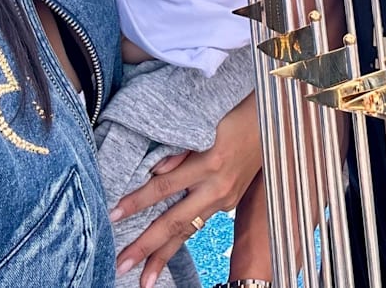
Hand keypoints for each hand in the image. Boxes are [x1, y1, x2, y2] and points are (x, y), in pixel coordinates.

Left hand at [111, 94, 260, 287]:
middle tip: (122, 265)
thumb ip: (178, 150)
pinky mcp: (230, 202)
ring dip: (165, 255)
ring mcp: (225, 199)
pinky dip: (182, 238)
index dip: (137, 202)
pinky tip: (167, 252)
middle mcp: (218, 187)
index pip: (164, 187)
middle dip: (146, 246)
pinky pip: (200, 223)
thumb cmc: (234, 114)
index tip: (113, 215)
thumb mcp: (203, 124)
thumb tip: (154, 173)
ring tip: (146, 278)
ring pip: (189, 231)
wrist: (272, 122)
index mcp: (209, 163)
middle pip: (175, 222)